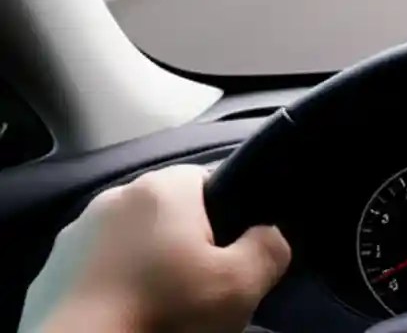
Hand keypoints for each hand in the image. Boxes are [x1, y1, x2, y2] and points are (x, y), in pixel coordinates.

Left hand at [19, 165, 290, 332]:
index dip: (228, 216)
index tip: (230, 256)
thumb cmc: (165, 312)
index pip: (209, 179)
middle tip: (200, 286)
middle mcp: (114, 197)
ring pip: (130, 241)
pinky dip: (112, 286)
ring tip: (158, 305)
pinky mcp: (49, 271)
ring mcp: (74, 234)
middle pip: (168, 213)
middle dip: (185, 242)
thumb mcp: (243, 285)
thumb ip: (270, 247)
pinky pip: (95, 270)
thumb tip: (268, 234)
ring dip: (145, 263)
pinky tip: (124, 315)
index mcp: (162, 188)